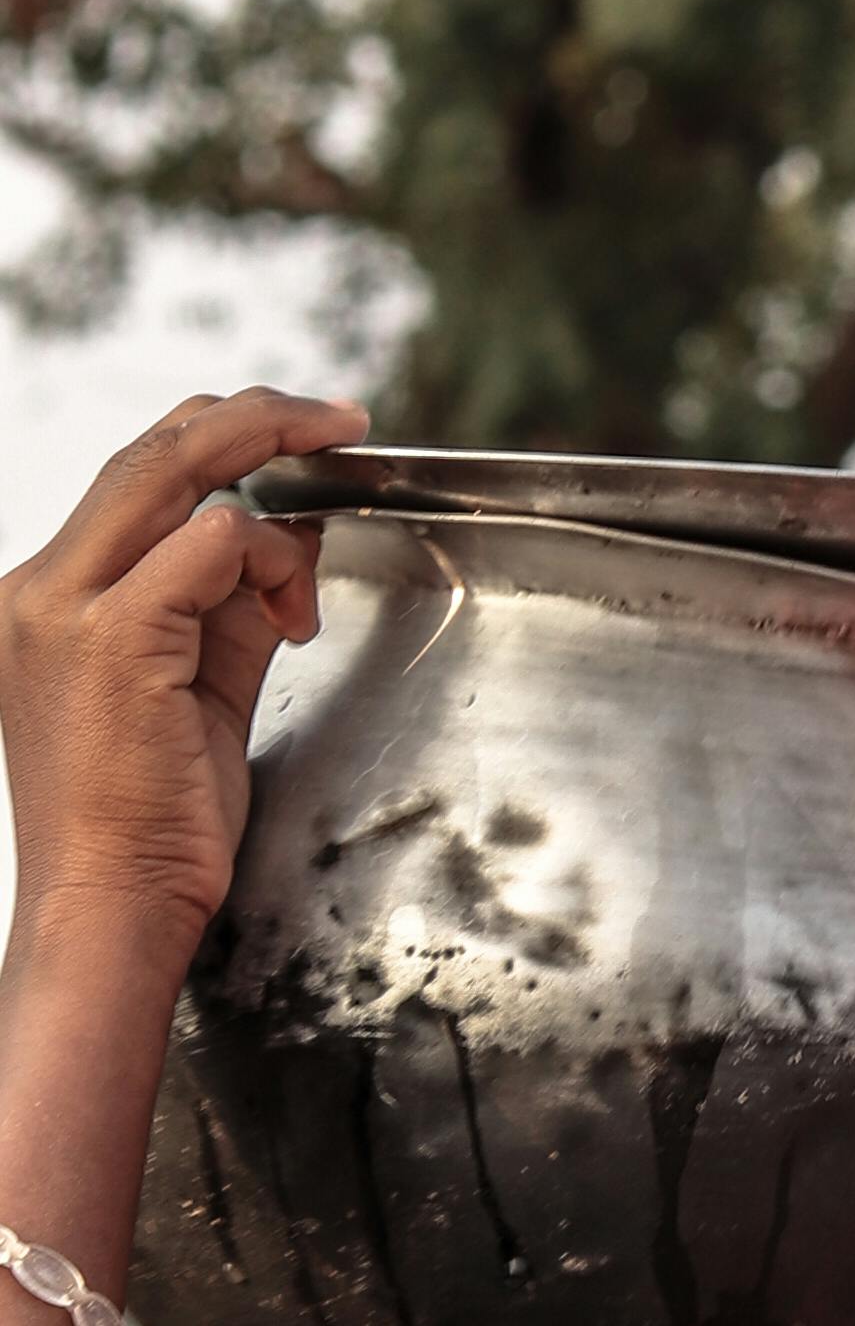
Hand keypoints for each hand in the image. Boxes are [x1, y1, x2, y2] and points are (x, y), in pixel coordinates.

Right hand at [0, 388, 366, 981]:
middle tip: (343, 420)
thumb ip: (234, 610)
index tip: (303, 437)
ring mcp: (64, 605)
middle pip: (153, 450)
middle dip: (260, 420)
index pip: (136, 475)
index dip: (224, 440)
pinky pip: (213, 542)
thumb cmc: (152, 822)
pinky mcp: (109, 634)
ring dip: (276, 512)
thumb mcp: (201, 689)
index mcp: (48, 595)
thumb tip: (289, 543)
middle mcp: (41, 587)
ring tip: (305, 586)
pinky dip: (270, 563)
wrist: (110, 905)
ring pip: (183, 479)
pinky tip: (293, 621)